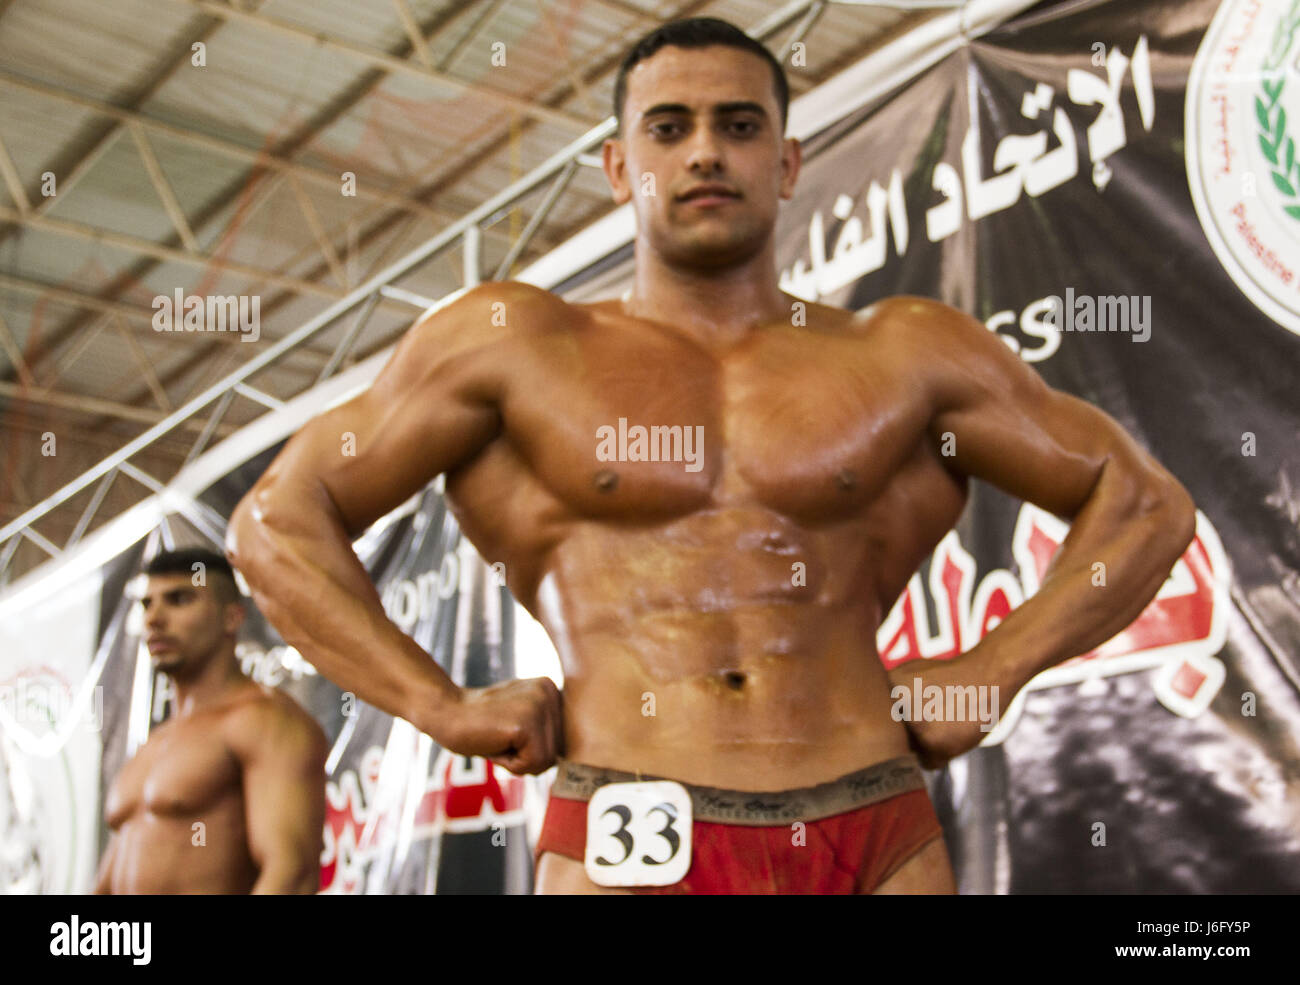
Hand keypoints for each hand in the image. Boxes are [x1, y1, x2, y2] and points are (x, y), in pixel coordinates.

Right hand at [439, 677, 562, 774]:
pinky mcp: (526, 724)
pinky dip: (510, 764)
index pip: (559, 740)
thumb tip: (574, 759)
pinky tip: (493, 742)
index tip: (506, 731)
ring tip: (496, 738)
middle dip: (525, 756)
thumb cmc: (479, 724)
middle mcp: (550, 691)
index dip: (530, 748)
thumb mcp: (520, 717)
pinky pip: (531, 764)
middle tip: (498, 736)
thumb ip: (544, 728)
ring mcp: (539, 705)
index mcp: (551, 688)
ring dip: (518, 761)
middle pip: (556, 751)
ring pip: (546, 761)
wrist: (444, 713)